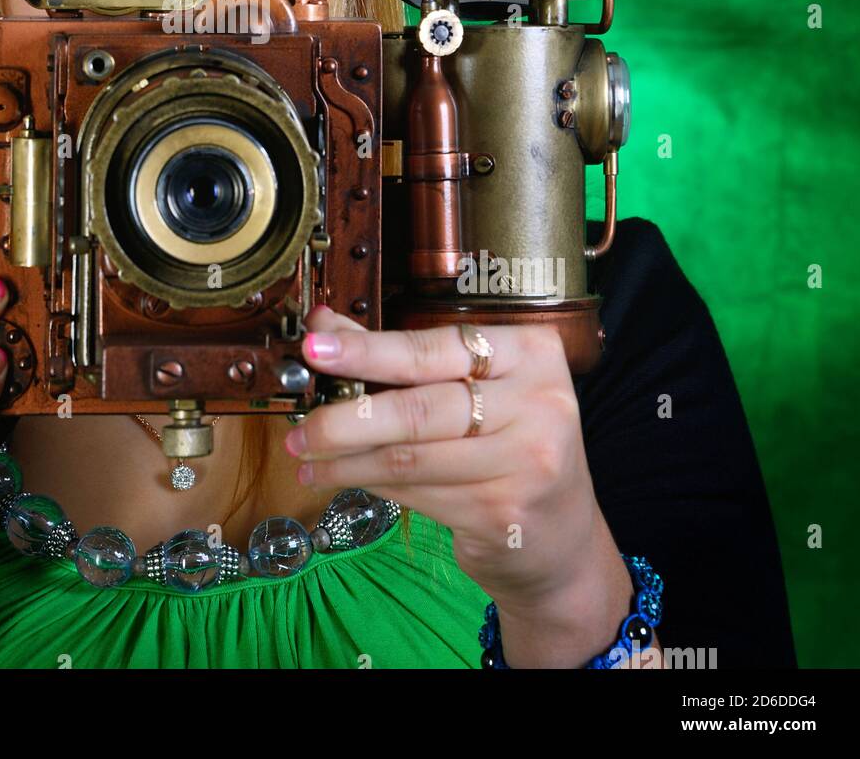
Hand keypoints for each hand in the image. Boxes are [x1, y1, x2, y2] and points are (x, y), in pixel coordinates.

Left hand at [290, 306, 638, 665]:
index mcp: (530, 353)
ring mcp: (526, 462)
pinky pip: (416, 493)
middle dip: (347, 417)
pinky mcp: (505, 512)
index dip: (370, 349)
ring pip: (410, 457)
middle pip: (420, 408)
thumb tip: (324, 323)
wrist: (559, 537)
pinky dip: (369, 484)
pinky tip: (340, 478)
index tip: (316, 346)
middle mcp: (539, 403)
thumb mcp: (470, 387)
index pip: (435, 348)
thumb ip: (400, 354)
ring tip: (306, 455)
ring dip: (346, 459)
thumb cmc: (506, 443)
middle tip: (300, 424)